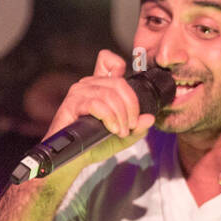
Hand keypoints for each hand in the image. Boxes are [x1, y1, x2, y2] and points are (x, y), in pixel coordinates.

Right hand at [46, 50, 155, 167]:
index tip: (129, 96)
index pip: (107, 60)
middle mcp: (88, 85)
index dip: (121, 66)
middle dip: (131, 107)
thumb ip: (136, 128)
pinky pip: (96, 104)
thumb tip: (150, 118)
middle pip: (119, 83)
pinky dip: (109, 117)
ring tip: (121, 131)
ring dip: (121, 115)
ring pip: (109, 94)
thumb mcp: (121, 138)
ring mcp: (78, 93)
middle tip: (130, 126)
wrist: (72, 160)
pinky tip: (112, 128)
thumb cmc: (92, 146)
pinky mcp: (71, 105)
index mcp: (99, 87)